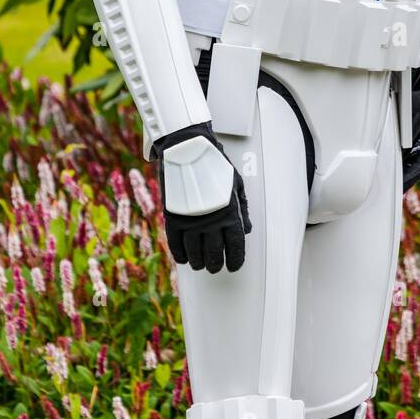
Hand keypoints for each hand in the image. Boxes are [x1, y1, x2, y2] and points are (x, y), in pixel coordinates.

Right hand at [152, 124, 251, 273]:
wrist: (187, 151)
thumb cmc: (214, 165)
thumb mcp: (236, 184)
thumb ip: (242, 209)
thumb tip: (246, 230)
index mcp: (230, 213)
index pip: (235, 245)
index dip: (235, 259)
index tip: (233, 265)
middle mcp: (211, 220)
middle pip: (215, 253)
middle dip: (216, 264)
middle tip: (215, 267)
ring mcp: (191, 220)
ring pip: (195, 252)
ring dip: (198, 262)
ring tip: (200, 265)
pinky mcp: (173, 217)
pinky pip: (176, 244)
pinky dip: (180, 254)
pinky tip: (184, 259)